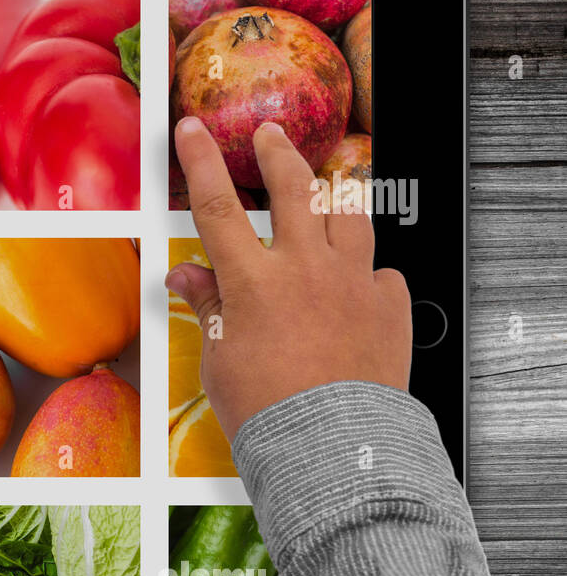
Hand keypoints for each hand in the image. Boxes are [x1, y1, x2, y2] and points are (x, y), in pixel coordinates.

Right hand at [166, 117, 411, 440]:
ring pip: (350, 214)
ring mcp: (354, 283)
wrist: (332, 448)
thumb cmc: (268, 411)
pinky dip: (367, 271)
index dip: (200, 161)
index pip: (217, 206)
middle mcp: (307, 269)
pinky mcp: (390, 306)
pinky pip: (381, 272)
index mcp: (254, 282)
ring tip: (329, 184)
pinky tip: (359, 283)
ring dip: (335, 193)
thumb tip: (185, 275)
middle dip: (278, 152)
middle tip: (271, 134)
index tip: (191, 128)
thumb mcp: (219, 358)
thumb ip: (208, 307)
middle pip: (294, 187)